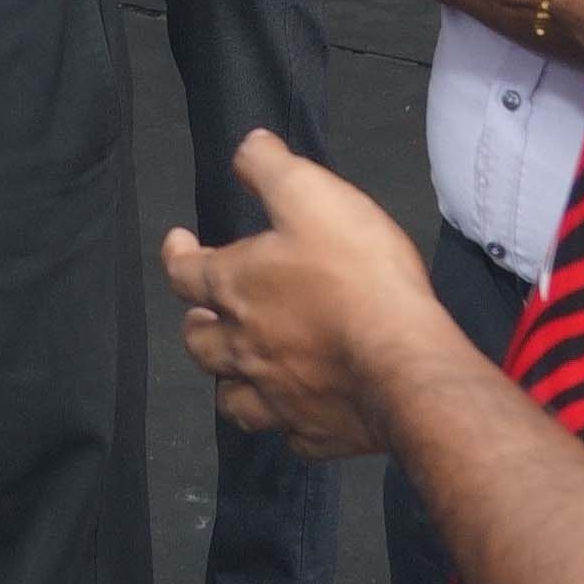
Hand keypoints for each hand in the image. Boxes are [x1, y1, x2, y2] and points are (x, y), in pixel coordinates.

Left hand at [163, 131, 443, 459]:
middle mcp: (244, 347)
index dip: (176, 252)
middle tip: (205, 311)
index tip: (179, 241)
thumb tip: (246, 148)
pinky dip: (286, 422)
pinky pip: (288, 434)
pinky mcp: (316, 434)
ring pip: (231, 398)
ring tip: (237, 370)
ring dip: (228, 381)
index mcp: (236, 288)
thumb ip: (271, 168)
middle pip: (198, 341)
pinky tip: (298, 412)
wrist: (407, 364)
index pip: (182, 271)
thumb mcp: (313, 195)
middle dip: (197, 323)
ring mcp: (277, 397)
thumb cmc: (359, 275)